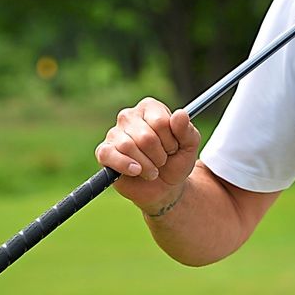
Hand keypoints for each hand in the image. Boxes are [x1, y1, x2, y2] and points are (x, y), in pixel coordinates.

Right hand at [95, 97, 200, 214]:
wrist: (166, 186)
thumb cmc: (176, 160)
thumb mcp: (190, 145)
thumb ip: (187, 129)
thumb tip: (180, 114)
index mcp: (150, 108)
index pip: (161, 122)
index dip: (171, 141)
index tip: (174, 147)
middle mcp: (129, 116)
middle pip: (146, 137)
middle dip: (160, 155)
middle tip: (162, 160)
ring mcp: (114, 133)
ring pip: (129, 146)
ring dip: (147, 165)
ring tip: (153, 169)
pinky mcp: (104, 152)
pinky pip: (108, 155)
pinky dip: (125, 166)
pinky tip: (136, 171)